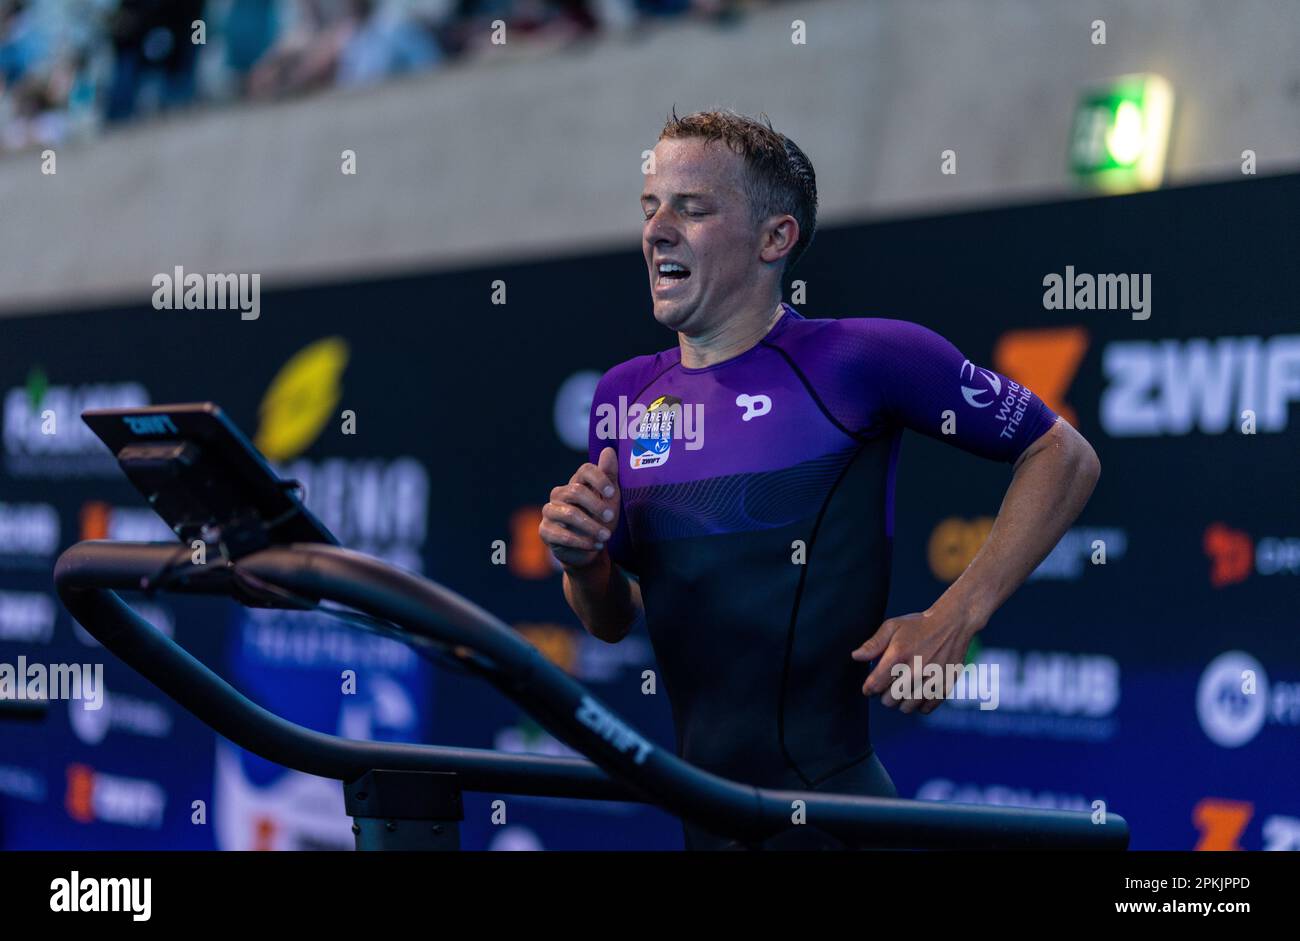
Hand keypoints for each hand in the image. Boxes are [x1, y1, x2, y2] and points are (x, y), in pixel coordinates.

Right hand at [539, 447, 619, 571]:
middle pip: (576, 491)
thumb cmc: (600, 520)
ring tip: (606, 537)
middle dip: (596, 505)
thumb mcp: (610, 501)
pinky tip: (595, 546)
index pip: (585, 470)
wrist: (589, 550)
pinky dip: (581, 541)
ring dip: (591, 527)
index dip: (599, 479)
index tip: (613, 493)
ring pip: (569, 514)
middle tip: (611, 518)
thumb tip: (608, 450)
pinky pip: (560, 534)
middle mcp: (560, 494)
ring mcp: (550, 511)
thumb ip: (609, 476)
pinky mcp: (545, 530)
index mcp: (577, 483)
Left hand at [851, 609, 978, 714]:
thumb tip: (856, 656)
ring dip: (901, 702)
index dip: (869, 689)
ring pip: (907, 707)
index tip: (870, 688)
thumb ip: (873, 644)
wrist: (952, 624)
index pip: (875, 684)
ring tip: (902, 691)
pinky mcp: (945, 685)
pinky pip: (926, 708)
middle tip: (888, 687)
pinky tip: (917, 694)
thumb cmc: (918, 625)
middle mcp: (915, 669)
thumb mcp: (892, 627)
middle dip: (884, 696)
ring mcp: (931, 679)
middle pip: (890, 700)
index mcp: (898, 655)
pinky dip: (919, 706)